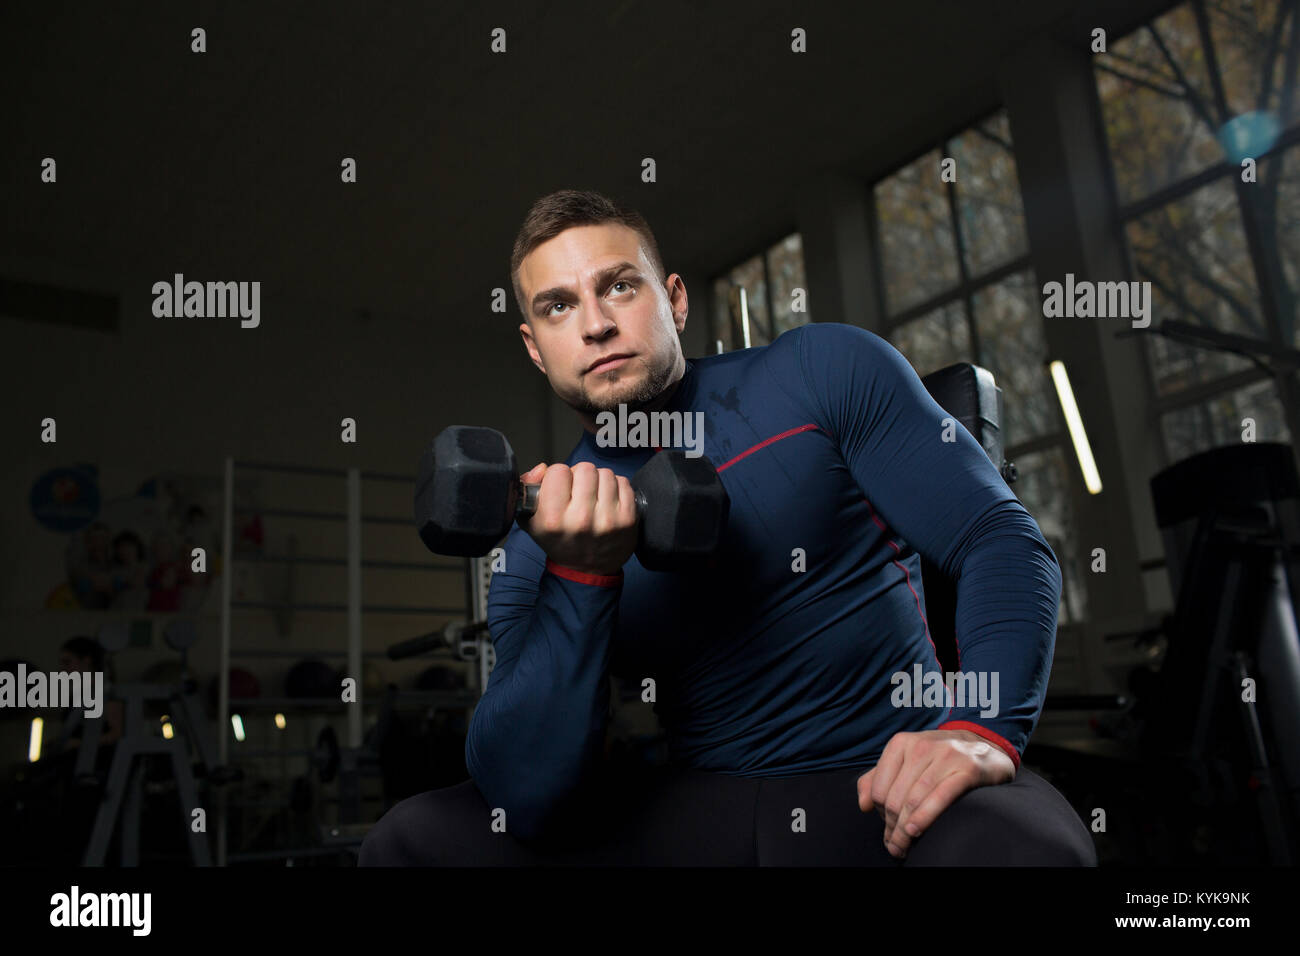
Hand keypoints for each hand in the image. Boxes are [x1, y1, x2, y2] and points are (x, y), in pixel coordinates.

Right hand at [517, 461, 637, 575]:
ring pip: (605, 473)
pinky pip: (623, 483)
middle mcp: (581, 519)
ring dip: (599, 481)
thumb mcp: (532, 521)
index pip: (558, 471)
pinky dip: (616, 487)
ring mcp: (608, 519)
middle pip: (584, 468)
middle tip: (578, 492)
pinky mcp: (627, 519)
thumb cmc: (560, 542)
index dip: (559, 476)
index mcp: (553, 519)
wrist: (587, 571)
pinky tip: (608, 501)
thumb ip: (528, 489)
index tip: (561, 488)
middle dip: (580, 476)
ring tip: (593, 498)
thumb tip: (541, 468)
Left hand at [857, 729, 1015, 858]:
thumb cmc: (937, 759)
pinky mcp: (968, 768)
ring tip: (902, 847)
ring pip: (915, 799)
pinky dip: (925, 816)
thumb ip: (878, 778)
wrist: (982, 748)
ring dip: (905, 830)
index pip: (879, 788)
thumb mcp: (905, 761)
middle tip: (894, 846)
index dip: (880, 814)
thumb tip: (864, 804)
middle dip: (892, 827)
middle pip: (896, 798)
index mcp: (900, 743)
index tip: (886, 829)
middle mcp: (921, 746)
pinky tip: (916, 830)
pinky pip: (941, 796)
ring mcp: (945, 755)